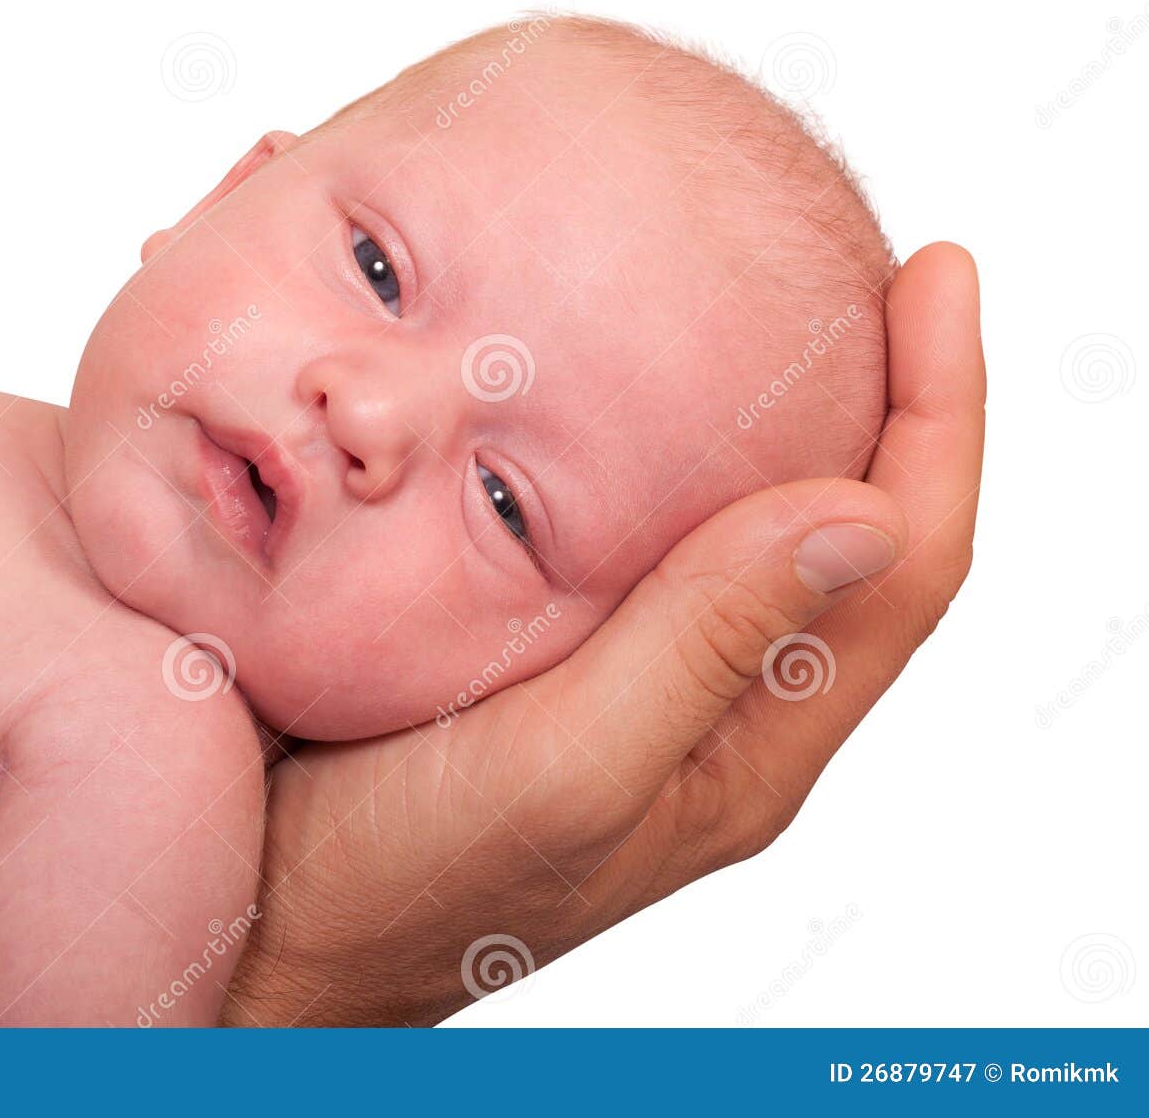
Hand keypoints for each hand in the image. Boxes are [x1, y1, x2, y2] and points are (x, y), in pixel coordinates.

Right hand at [220, 242, 983, 1024]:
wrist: (261, 934)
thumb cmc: (399, 885)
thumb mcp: (561, 768)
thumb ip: (702, 646)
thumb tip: (867, 509)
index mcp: (741, 747)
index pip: (901, 567)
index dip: (939, 419)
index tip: (934, 274)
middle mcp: (702, 708)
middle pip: (843, 539)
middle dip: (881, 399)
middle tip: (873, 266)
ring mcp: (622, 678)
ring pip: (738, 528)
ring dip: (772, 414)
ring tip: (771, 297)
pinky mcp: (539, 651)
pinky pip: (629, 533)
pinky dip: (646, 444)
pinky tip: (610, 382)